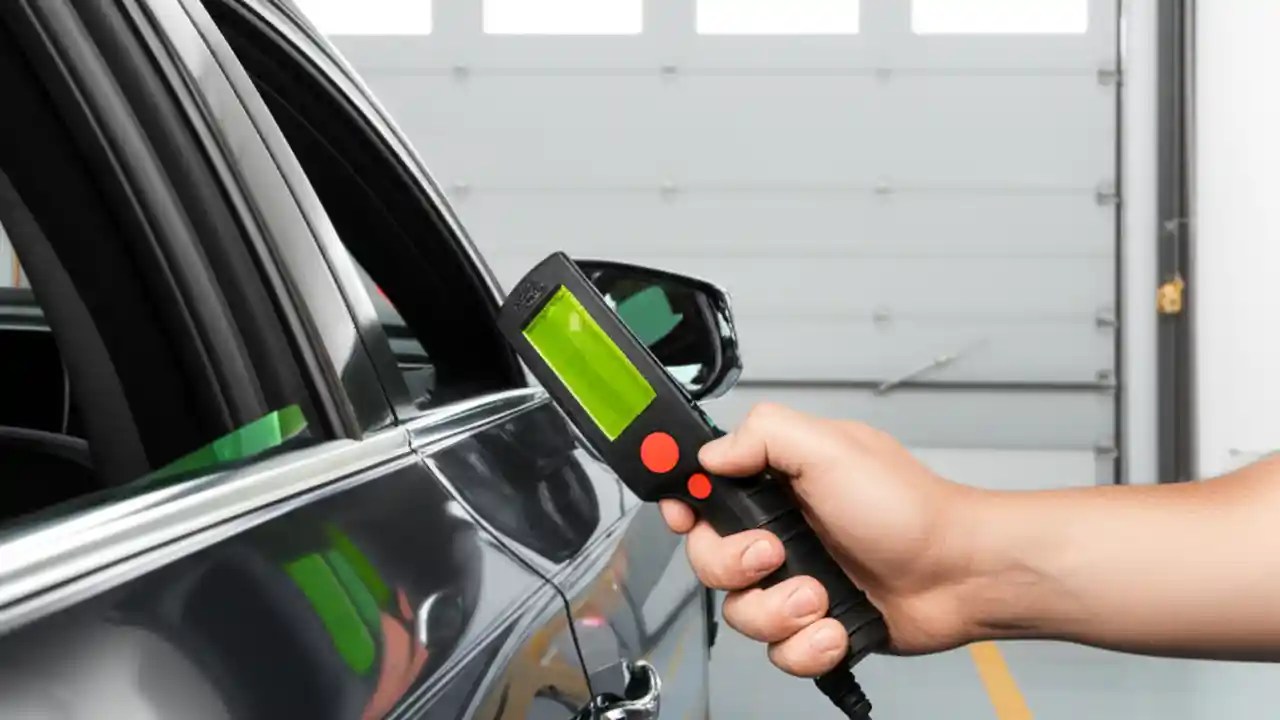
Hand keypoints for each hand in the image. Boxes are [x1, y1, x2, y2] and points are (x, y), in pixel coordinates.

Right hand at [661, 403, 981, 676]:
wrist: (959, 574)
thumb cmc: (911, 509)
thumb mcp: (833, 449)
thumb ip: (765, 435)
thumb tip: (711, 451)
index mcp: (775, 482)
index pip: (702, 491)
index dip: (684, 506)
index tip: (687, 516)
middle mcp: (778, 531)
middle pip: (708, 559)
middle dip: (736, 567)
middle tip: (777, 556)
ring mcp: (793, 581)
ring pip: (739, 613)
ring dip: (778, 612)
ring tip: (820, 598)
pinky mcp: (812, 625)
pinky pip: (778, 651)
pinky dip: (807, 646)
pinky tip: (835, 627)